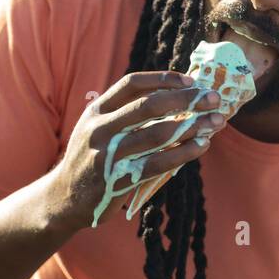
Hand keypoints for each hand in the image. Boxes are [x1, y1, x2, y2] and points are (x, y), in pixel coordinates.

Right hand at [47, 71, 225, 227]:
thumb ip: (123, 113)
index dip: (163, 79)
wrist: (63, 199)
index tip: (191, 81)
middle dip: (186, 100)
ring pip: (158, 134)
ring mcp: (108, 155)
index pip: (132, 84)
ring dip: (192, 126)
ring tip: (215, 123)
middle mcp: (100, 129)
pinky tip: (200, 147)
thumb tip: (172, 98)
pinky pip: (158, 163)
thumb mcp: (96, 129)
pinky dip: (183, 153)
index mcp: (96, 111)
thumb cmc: (90, 160)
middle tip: (213, 99)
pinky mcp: (119, 179)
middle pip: (149, 105)